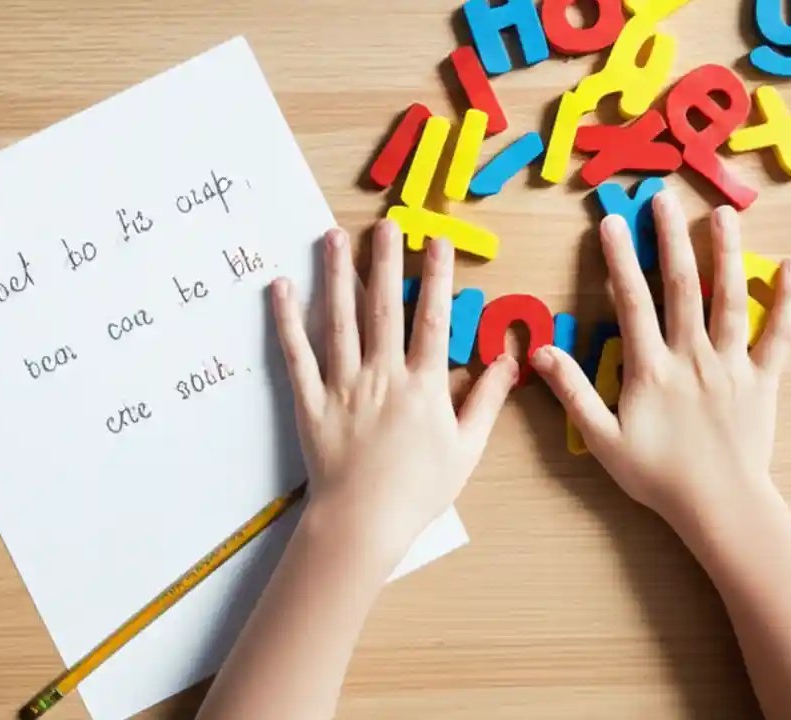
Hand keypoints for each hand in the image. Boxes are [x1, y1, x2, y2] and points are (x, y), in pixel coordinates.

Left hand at [270, 221, 518, 570]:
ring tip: (334, 236)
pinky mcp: (311, 401)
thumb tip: (509, 358)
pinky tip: (281, 287)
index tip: (437, 240)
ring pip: (340, 320)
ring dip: (337, 275)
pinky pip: (297, 354)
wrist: (364, 523)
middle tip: (385, 223)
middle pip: (385, 307)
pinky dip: (287, 320)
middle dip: (386, 261)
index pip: (433, 319)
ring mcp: (344, 386)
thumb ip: (488, 400)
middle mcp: (383, 376)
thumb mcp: (467, 448)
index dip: (437, 276)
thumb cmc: (420, 491)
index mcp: (424, 386)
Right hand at [531, 191, 790, 527]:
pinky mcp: (763, 379)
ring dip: (726, 253)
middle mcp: (693, 357)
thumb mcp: (603, 440)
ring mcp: (732, 365)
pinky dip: (788, 300)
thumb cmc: (658, 477)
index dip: (620, 259)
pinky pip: (779, 334)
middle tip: (663, 198)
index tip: (612, 221)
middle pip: (682, 286)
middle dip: (671, 239)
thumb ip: (573, 393)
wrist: (719, 505)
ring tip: (722, 214)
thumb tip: (539, 353)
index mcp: (651, 369)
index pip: (632, 301)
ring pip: (730, 299)